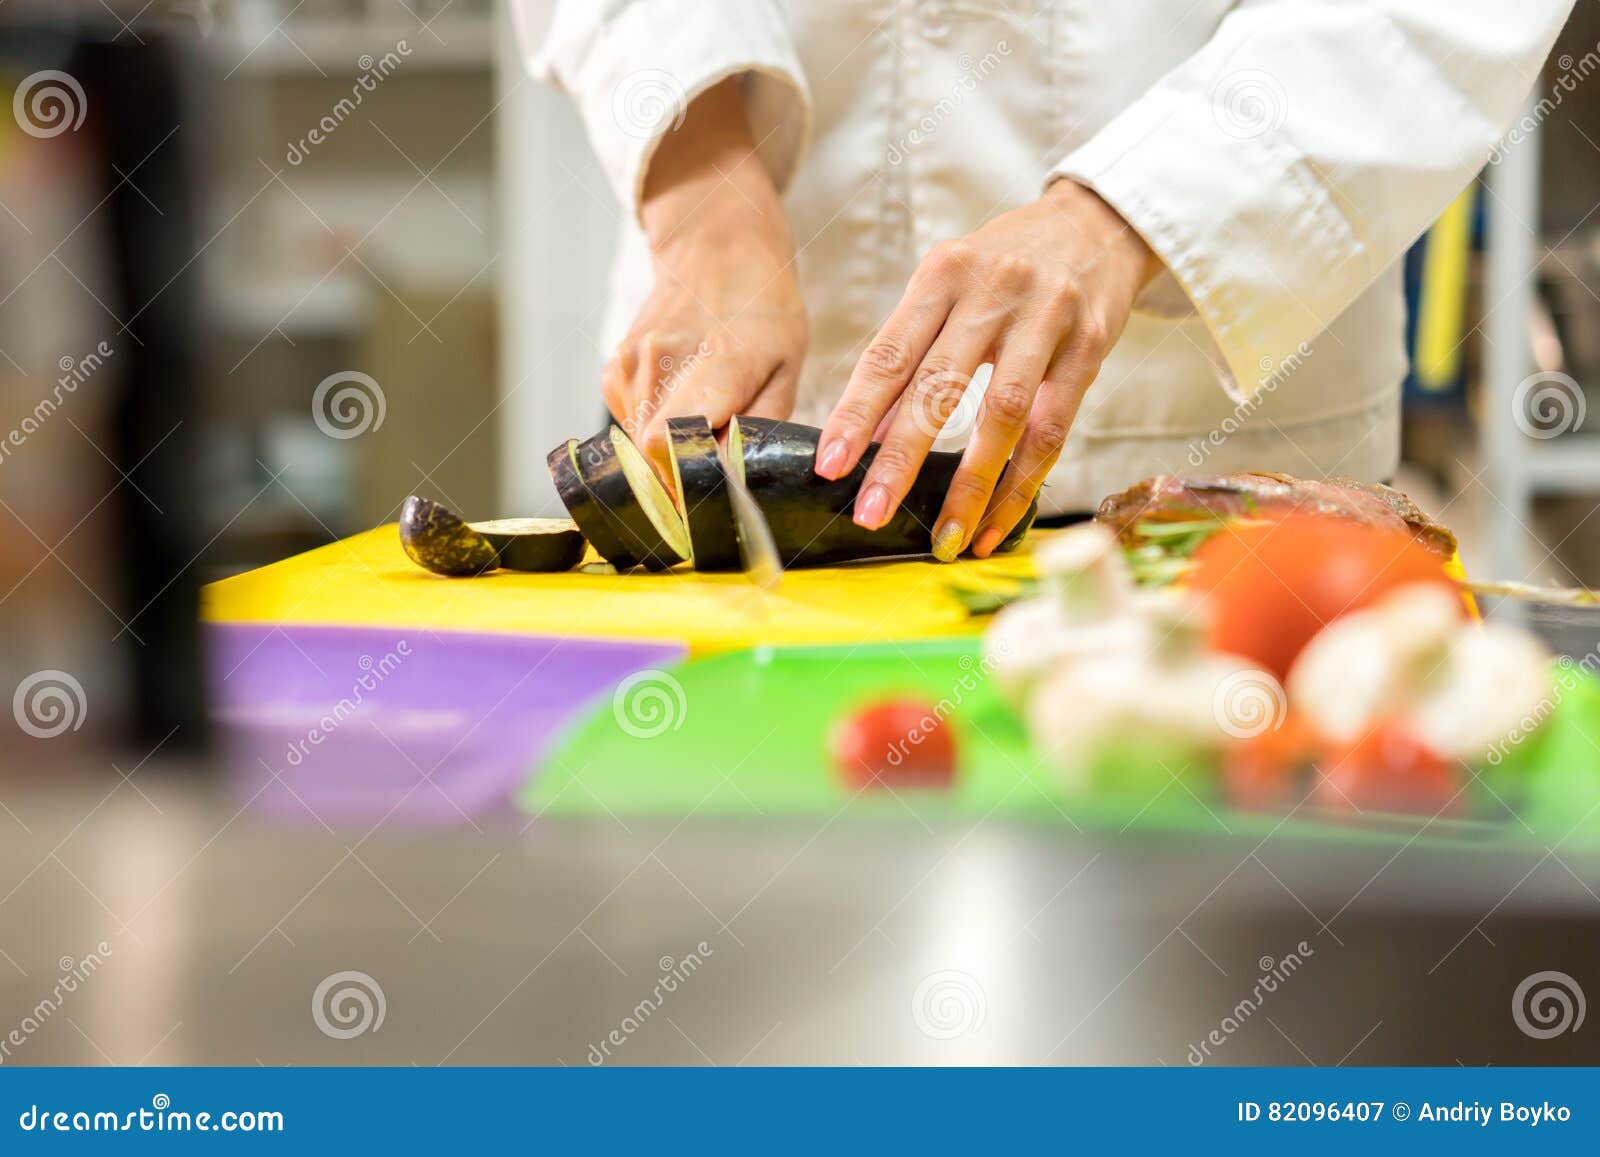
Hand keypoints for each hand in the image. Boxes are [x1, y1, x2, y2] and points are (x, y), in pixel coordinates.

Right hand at [604, 80, 807, 469]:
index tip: (713, 486)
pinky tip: (682, 397)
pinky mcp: (612, 370)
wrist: (716, 248)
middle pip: (655, 455)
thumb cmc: (764, 309)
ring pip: (641, 445)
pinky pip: (631, 425)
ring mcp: (630, 364)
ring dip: (672, 448)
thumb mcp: (788, 367)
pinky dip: (655, 426)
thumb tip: (736, 480)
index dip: (689, 478)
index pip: (671, 442)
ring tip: (705, 412)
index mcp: (719, 361)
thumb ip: (761, 428)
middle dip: (686, 470)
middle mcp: (662, 361)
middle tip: (718, 453)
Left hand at [815, 179, 1158, 559]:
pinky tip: (997, 520)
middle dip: (901, 460)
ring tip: (945, 539)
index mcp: (943, 273)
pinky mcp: (1090, 347)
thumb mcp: (948, 285)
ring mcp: (1046, 318)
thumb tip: (874, 438)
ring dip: (971, 487)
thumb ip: (912, 352)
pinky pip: (1053, 429)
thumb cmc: (1005, 264)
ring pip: (1003, 416)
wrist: (1097, 223)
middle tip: (871, 514)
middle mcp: (993, 291)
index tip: (829, 466)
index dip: (856, 413)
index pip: (890, 353)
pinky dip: (1022, 483)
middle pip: (939, 387)